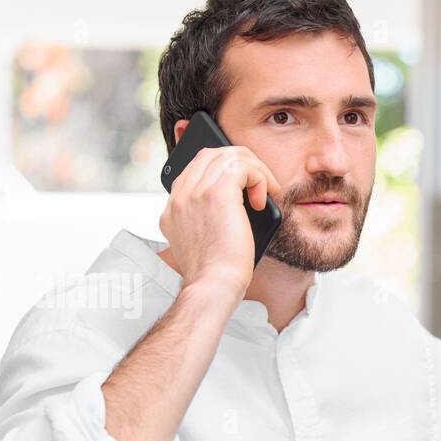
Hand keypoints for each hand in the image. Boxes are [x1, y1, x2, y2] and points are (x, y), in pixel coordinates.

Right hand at [159, 145, 282, 301]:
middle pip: (210, 154)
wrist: (214, 286)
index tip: (241, 182)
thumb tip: (235, 206)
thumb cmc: (217, 275)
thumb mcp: (204, 244)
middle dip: (240, 162)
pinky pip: (243, 167)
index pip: (194, 168)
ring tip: (267, 190)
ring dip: (254, 169)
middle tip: (259, 182)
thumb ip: (207, 221)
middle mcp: (179, 197)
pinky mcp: (217, 194)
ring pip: (228, 155)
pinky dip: (259, 177)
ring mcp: (194, 192)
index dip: (221, 168)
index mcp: (172, 209)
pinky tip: (263, 200)